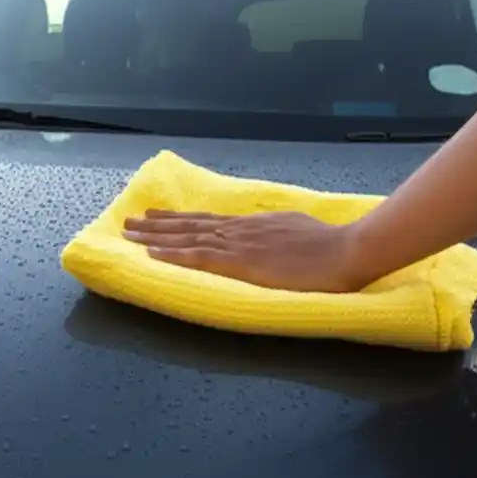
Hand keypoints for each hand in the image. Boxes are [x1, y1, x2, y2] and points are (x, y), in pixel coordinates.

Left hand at [122, 210, 370, 292]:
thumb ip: (278, 235)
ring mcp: (238, 243)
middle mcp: (240, 229)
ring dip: (155, 235)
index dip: (182, 219)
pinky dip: (172, 253)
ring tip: (130, 232)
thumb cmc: (332, 246)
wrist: (346, 250)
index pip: (210, 221)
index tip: (159, 216)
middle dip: (158, 224)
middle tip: (130, 221)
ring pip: (187, 236)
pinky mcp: (239, 261)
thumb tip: (272, 238)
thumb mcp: (299, 231)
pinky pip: (197, 256)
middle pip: (191, 224)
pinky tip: (151, 253)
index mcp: (254, 225)